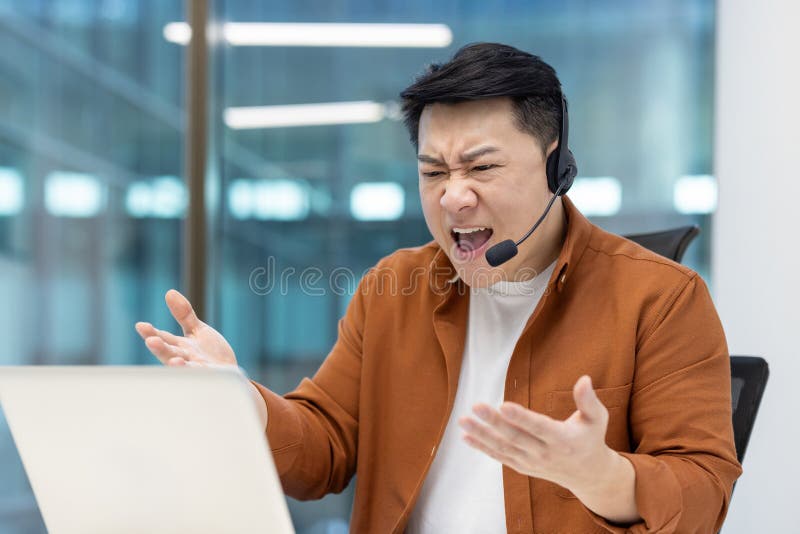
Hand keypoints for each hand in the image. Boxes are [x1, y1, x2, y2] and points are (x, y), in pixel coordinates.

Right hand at [135, 289, 237, 367]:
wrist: (230, 375)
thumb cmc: (210, 354)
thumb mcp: (197, 330)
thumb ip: (184, 314)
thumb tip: (169, 292)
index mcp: (180, 347)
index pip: (163, 338)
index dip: (151, 332)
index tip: (141, 326)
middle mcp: (185, 359)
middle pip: (169, 354)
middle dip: (160, 348)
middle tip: (151, 341)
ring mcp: (196, 370)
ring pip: (184, 368)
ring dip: (177, 365)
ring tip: (175, 360)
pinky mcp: (210, 377)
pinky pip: (203, 376)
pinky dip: (198, 374)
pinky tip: (196, 369)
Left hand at [458, 375, 618, 493]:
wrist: (587, 474)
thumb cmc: (591, 438)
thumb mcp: (597, 419)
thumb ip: (588, 400)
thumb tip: (584, 379)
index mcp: (563, 439)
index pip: (539, 427)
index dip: (521, 418)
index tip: (504, 405)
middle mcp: (545, 453)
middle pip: (515, 437)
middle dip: (494, 422)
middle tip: (476, 406)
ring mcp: (531, 462)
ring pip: (503, 448)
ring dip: (481, 434)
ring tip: (462, 420)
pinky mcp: (522, 466)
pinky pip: (500, 456)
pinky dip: (482, 448)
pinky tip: (466, 436)